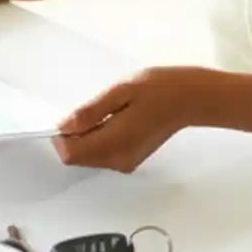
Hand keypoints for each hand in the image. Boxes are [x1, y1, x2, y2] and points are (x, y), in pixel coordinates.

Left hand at [52, 68, 193, 172]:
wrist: (190, 99)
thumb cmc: (158, 89)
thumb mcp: (120, 91)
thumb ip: (91, 111)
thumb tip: (64, 126)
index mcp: (114, 143)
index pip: (71, 154)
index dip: (62, 137)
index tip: (71, 116)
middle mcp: (118, 160)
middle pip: (78, 158)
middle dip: (75, 136)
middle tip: (95, 110)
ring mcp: (125, 163)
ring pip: (89, 157)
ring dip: (88, 137)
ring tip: (110, 113)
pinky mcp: (130, 161)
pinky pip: (102, 155)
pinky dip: (99, 140)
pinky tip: (116, 121)